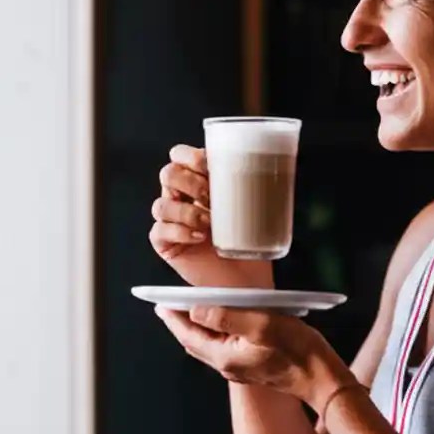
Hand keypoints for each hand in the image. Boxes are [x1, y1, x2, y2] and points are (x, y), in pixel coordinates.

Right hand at [150, 144, 271, 287]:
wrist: (247, 278)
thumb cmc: (250, 242)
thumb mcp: (255, 207)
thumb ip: (252, 184)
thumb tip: (274, 163)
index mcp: (198, 182)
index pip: (180, 156)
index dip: (190, 156)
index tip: (209, 165)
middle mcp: (182, 198)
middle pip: (168, 174)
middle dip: (190, 182)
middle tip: (211, 197)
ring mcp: (172, 221)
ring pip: (161, 204)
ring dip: (186, 211)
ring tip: (208, 223)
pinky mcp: (166, 244)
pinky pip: (159, 231)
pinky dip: (179, 231)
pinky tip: (198, 237)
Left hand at [155, 305, 357, 409]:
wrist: (323, 380)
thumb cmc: (298, 350)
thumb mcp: (262, 324)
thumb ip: (226, 317)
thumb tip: (196, 310)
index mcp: (225, 356)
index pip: (189, 336)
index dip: (173, 318)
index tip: (160, 303)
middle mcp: (228, 366)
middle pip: (196, 343)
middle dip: (182, 323)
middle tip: (170, 305)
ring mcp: (240, 369)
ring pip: (210, 346)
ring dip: (199, 328)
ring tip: (191, 311)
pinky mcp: (254, 367)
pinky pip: (226, 349)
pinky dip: (217, 334)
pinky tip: (223, 323)